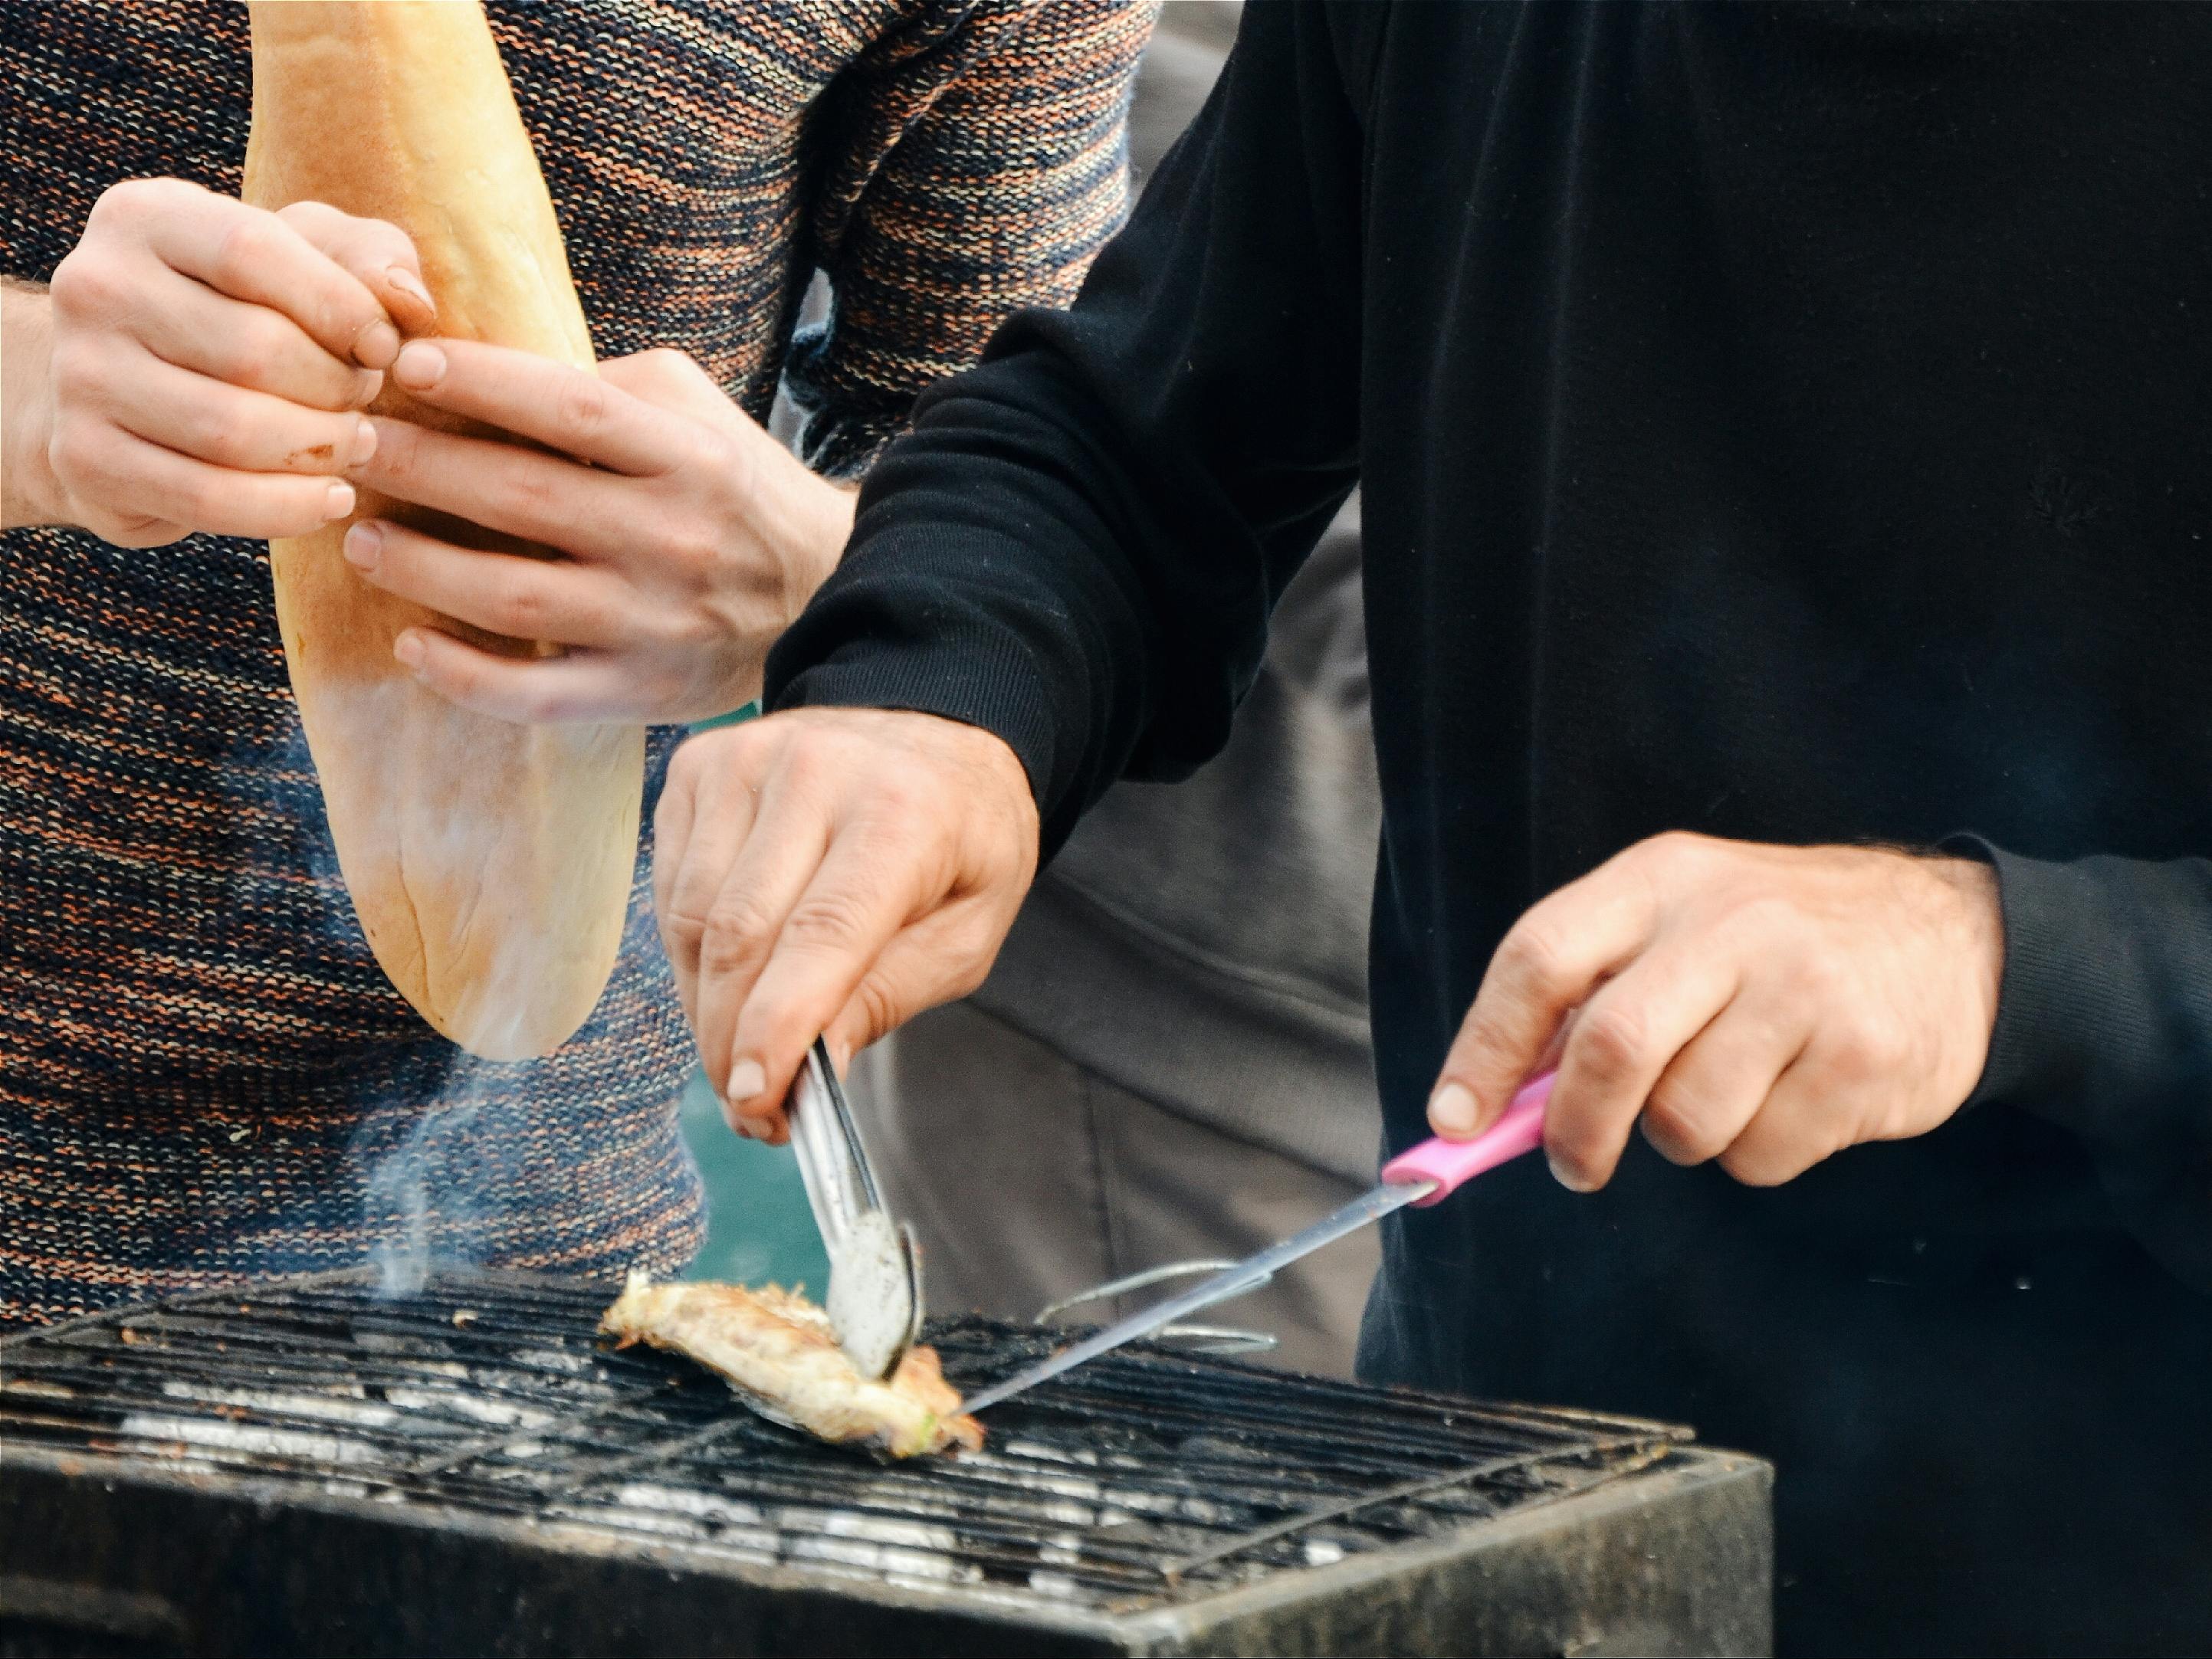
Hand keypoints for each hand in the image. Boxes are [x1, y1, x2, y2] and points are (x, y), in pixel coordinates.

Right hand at [5, 177, 431, 543]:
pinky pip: (208, 497)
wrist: (129, 389)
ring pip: (233, 431)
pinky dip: (288, 508)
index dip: (341, 308)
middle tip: (362, 401)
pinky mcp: (85, 457)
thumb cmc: (245, 310)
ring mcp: (78, 375)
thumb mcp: (310, 258)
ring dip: (320, 449)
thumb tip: (410, 304)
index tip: (384, 346)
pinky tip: (330, 498)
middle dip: (336, 387)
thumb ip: (371, 258)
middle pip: (253, 352)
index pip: (254, 253)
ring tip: (353, 444)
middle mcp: (94, 286)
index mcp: (144, 217)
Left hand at [342, 340, 855, 723]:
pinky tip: (411, 644)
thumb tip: (481, 372)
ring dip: (421, 569)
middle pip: (522, 500)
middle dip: (418, 468)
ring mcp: (655, 624)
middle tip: (348, 445)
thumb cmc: (733, 489)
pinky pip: (537, 695)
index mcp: (686, 459)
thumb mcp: (694, 412)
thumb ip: (605, 388)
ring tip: (362, 540)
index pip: (570, 410)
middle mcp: (672, 540)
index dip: (480, 383)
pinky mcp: (642, 691)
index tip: (402, 365)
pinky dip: (464, 675)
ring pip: (513, 601)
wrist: (823, 592)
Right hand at [653, 708, 1039, 1140]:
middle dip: (732, 1040)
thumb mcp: (967, 931)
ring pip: (692, 918)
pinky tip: (732, 977)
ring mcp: (748, 759)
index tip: (756, 1100)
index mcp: (904, 813)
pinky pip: (671, 888)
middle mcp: (818, 771)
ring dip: (706, 1007)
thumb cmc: (961, 841)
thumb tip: (811, 1068)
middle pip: (741, 934)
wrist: (936, 736)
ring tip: (744, 1051)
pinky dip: (692, 954)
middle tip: (753, 1106)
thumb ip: (888, 995)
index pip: (821, 934)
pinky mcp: (701, 766)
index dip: (777, 1026)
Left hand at [1427, 834, 2004, 1188]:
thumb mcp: (1681, 926)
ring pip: (1685, 1117)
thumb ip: (1589, 997)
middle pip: (1611, 1047)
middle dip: (1575, 1128)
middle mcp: (1728, 921)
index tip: (1454, 1120)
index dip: (1484, 1046)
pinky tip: (1795, 1099)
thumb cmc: (1781, 946)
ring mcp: (1802, 987)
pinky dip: (1756, 1154)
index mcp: (1660, 879)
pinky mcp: (1859, 1057)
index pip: (1540, 956)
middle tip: (1574, 1164)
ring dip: (1684, 1139)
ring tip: (1727, 1094)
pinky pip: (1761, 1154)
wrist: (1956, 938)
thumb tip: (1488, 1103)